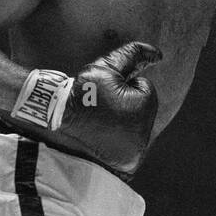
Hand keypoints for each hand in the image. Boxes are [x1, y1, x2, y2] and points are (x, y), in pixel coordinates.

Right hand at [60, 42, 161, 174]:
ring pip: (138, 123)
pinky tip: (104, 135)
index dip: (123, 85)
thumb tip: (157, 54)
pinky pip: (132, 142)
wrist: (58, 123)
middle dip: (127, 101)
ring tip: (101, 119)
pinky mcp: (129, 161)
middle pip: (144, 106)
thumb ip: (133, 55)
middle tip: (102, 106)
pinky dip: (121, 137)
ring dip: (125, 118)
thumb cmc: (82, 94)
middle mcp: (145, 131)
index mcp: (144, 106)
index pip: (144, 86)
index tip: (105, 94)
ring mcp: (138, 149)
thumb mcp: (106, 68)